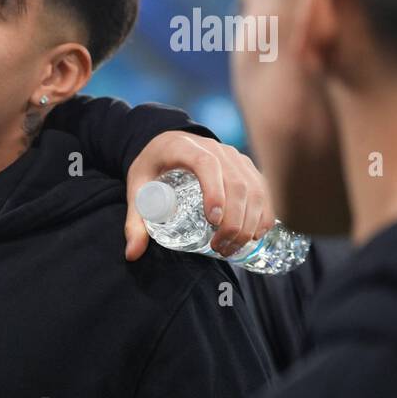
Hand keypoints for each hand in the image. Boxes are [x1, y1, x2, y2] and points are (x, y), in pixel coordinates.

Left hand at [125, 132, 275, 261]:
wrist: (166, 143)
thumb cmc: (152, 166)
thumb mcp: (137, 189)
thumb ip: (135, 220)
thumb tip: (132, 254)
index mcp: (184, 147)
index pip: (206, 164)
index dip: (214, 191)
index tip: (212, 220)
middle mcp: (215, 148)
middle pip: (235, 182)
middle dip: (234, 219)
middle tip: (221, 246)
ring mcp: (234, 156)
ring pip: (254, 187)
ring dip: (250, 220)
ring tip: (234, 246)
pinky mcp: (246, 165)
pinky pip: (263, 188)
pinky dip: (265, 211)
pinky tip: (256, 234)